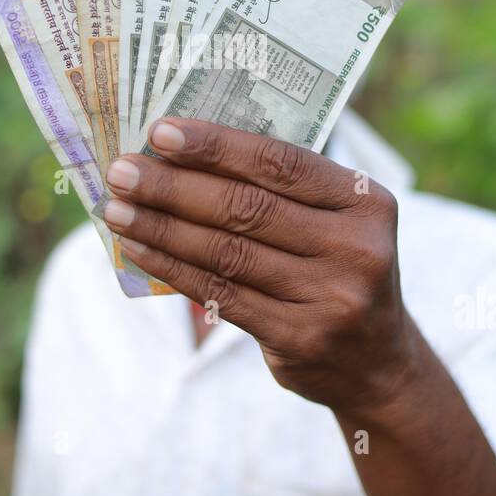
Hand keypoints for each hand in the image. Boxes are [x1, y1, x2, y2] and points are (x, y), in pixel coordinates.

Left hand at [103, 118, 419, 414]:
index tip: (160, 132)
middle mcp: (356, 249)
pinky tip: (136, 248)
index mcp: (367, 202)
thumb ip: (281, 190)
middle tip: (123, 170)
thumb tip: (183, 152)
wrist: (378, 363)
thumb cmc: (337, 269)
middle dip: (174, 186)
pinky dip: (171, 267)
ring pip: (227, 252)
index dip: (216, 145)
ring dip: (161, 227)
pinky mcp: (299, 339)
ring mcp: (330, 298)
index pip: (280, 163)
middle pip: (246, 207)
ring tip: (116, 208)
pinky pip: (220, 293)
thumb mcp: (336, 221)